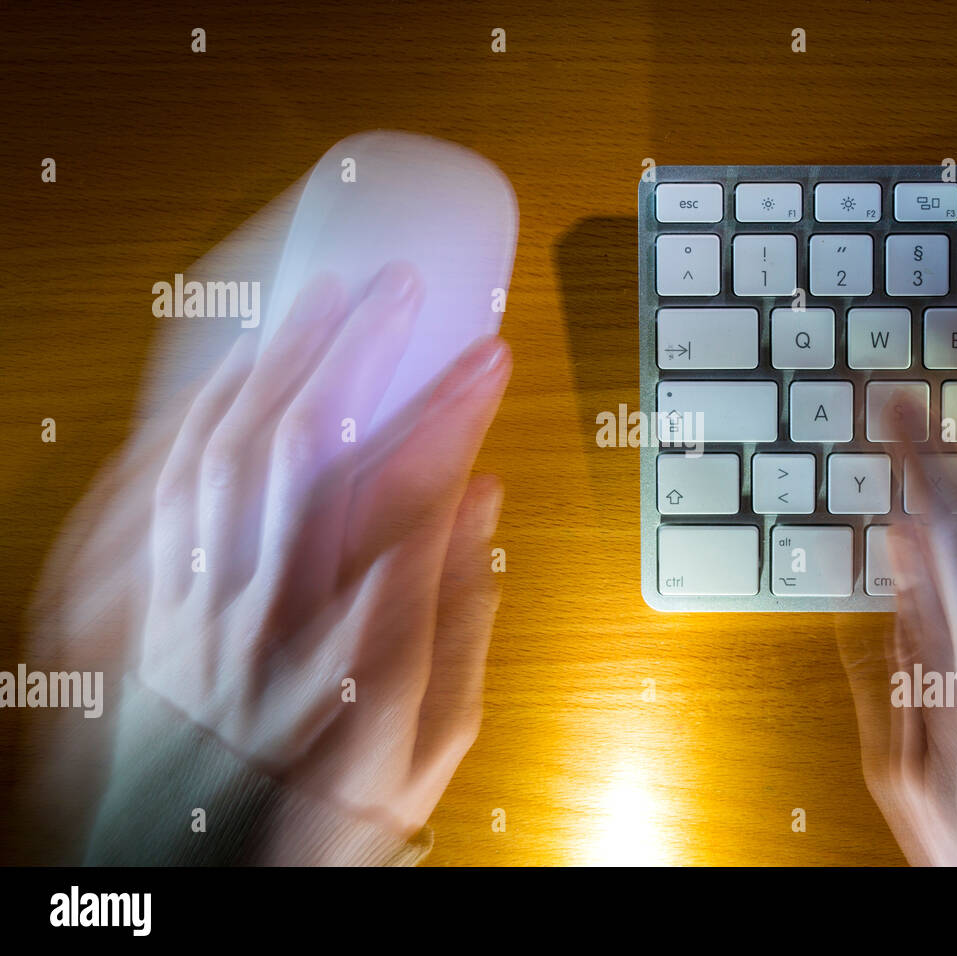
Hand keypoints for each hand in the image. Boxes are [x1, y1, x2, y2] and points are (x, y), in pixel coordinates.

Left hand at [22, 262, 510, 863]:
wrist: (209, 861)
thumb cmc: (328, 803)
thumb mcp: (437, 738)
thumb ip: (463, 617)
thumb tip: (477, 506)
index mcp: (362, 652)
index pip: (414, 496)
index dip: (454, 414)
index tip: (488, 359)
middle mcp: (274, 613)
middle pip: (310, 448)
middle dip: (359, 351)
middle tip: (400, 290)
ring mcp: (208, 601)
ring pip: (234, 450)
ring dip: (281, 363)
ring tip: (323, 304)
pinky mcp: (166, 598)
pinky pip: (174, 483)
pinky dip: (207, 413)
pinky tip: (237, 374)